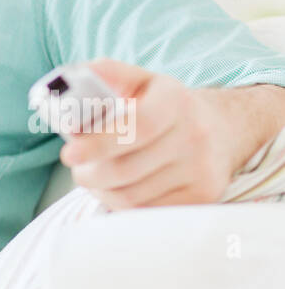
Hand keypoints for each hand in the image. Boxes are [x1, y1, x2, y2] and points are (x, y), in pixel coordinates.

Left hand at [59, 59, 239, 209]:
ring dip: (101, 191)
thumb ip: (107, 77)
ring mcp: (202, 169)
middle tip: (78, 168)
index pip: (136, 127)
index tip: (68, 153)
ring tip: (98, 178)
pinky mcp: (203, 196)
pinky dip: (122, 204)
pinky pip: (146, 211)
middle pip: (124, 169)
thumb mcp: (139, 83)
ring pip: (131, 196)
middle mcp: (195, 134)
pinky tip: (120, 189)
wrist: (221, 129)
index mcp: (174, 101)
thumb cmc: (162, 108)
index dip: (98, 143)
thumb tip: (70, 80)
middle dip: (88, 173)